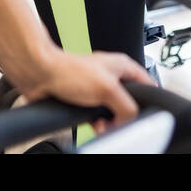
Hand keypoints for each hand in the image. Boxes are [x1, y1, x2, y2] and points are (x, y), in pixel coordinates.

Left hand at [15, 48, 148, 133]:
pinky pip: (96, 112)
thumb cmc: (70, 71)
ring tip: (102, 124)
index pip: (146, 82)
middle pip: (128, 100)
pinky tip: (92, 123)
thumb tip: (132, 118)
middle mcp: (111, 74)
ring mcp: (97, 85)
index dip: (148, 98)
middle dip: (123, 114)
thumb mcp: (107, 89)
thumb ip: (126, 105)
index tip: (144, 113)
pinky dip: (96, 121)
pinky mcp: (84, 96)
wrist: (42, 75)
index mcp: (123, 66)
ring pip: (112, 108)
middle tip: (117, 122)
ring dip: (108, 120)